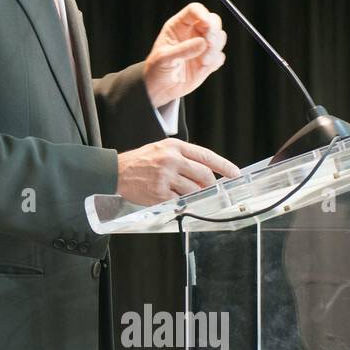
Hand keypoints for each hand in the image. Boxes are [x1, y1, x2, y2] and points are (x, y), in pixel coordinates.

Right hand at [116, 139, 240, 205]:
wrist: (115, 171)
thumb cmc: (139, 161)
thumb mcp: (161, 149)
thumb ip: (183, 158)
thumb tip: (205, 173)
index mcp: (174, 147)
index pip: (206, 156)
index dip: (224, 166)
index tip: (234, 174)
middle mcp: (171, 160)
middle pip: (204, 174)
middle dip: (211, 184)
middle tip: (210, 188)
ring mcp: (165, 177)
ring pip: (194, 190)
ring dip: (196, 194)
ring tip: (187, 193)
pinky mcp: (159, 193)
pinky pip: (180, 200)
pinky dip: (181, 202)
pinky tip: (176, 199)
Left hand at [144, 2, 226, 107]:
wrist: (160, 89)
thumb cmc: (156, 69)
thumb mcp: (164, 59)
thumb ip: (183, 50)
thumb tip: (203, 42)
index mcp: (178, 26)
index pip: (194, 10)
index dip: (202, 13)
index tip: (206, 24)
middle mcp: (192, 32)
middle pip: (212, 20)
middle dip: (214, 30)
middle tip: (210, 42)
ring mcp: (202, 46)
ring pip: (220, 37)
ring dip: (215, 48)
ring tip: (203, 60)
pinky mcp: (209, 60)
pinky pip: (220, 56)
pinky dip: (215, 61)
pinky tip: (203, 67)